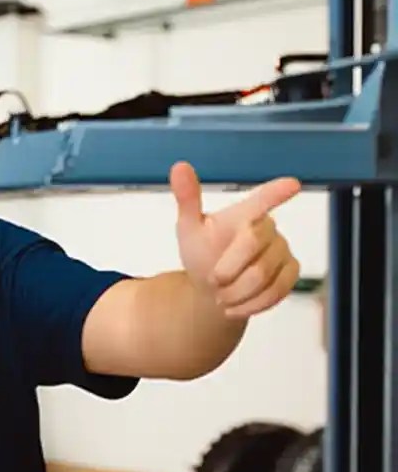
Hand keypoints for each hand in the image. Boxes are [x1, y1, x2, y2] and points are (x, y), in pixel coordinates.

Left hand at [171, 161, 301, 318]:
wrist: (212, 288)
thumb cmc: (202, 252)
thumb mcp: (189, 227)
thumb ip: (188, 199)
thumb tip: (179, 166)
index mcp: (245, 213)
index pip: (263, 200)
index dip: (277, 193)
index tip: (292, 184)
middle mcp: (269, 227)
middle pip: (252, 245)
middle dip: (227, 269)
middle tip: (213, 280)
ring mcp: (284, 250)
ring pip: (263, 275)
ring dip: (235, 291)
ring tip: (221, 293)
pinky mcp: (292, 272)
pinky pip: (277, 291)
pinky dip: (250, 304)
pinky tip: (234, 306)